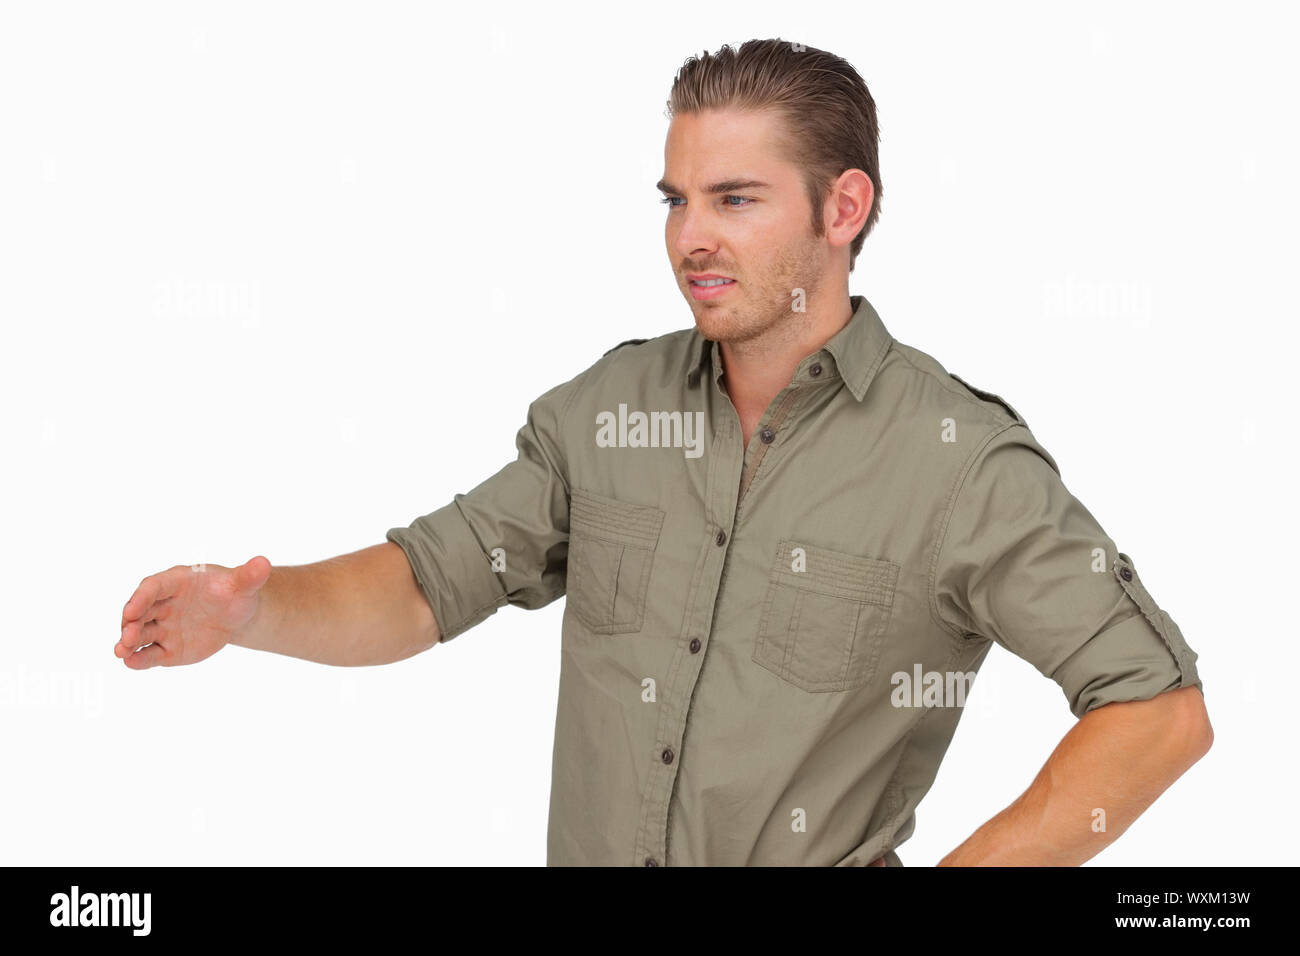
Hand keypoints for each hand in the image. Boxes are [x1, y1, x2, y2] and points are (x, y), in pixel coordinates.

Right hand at [116, 556, 271, 668]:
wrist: (238, 615)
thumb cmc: (235, 593)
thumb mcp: (244, 585)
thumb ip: (249, 576)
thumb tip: (264, 563)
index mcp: (176, 581)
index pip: (153, 586)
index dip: (141, 597)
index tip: (132, 609)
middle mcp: (163, 604)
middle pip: (140, 612)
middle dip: (131, 624)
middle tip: (126, 636)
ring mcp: (163, 627)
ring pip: (140, 635)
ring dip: (129, 643)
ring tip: (120, 652)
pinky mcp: (167, 649)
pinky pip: (151, 654)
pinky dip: (140, 659)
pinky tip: (131, 663)